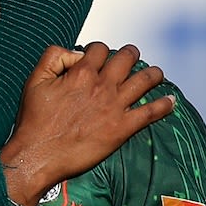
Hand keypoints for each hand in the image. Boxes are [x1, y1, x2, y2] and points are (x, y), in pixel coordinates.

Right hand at [2, 43, 175, 205]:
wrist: (38, 156)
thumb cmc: (34, 121)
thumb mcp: (34, 80)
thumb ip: (53, 57)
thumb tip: (75, 53)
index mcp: (81, 72)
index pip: (100, 49)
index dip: (101, 50)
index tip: (100, 57)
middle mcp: (102, 86)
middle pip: (126, 59)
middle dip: (131, 54)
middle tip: (132, 57)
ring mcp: (114, 107)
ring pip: (143, 80)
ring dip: (153, 74)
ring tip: (157, 74)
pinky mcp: (121, 129)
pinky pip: (149, 112)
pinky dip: (163, 105)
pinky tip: (171, 102)